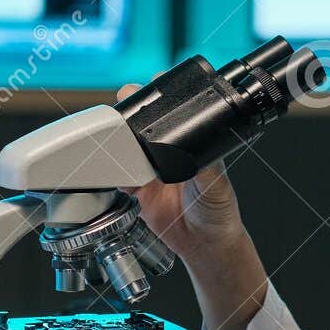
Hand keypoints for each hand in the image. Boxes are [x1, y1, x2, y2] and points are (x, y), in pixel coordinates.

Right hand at [115, 83, 244, 265]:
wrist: (205, 244)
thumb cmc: (218, 211)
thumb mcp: (216, 184)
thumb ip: (205, 165)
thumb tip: (197, 145)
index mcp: (189, 143)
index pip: (172, 111)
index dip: (160, 96)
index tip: (152, 85)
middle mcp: (167, 152)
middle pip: (142, 123)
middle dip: (129, 112)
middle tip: (125, 112)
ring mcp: (149, 169)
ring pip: (125, 146)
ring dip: (116, 140)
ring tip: (114, 138)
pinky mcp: (137, 190)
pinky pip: (117, 176)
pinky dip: (110, 172)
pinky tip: (112, 171)